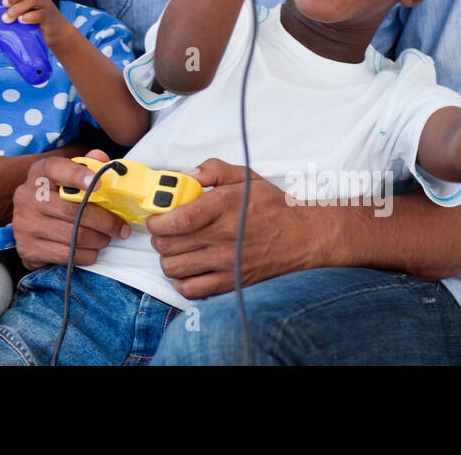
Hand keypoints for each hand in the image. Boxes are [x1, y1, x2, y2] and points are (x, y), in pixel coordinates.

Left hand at [0, 0, 70, 48]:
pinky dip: (28, 17)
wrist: (54, 29)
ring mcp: (44, 3)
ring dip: (17, 8)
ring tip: (6, 18)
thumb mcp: (19, 3)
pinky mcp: (47, 17)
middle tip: (4, 3)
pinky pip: (39, 14)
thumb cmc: (31, 14)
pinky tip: (21, 21)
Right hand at [10, 151, 130, 269]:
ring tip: (107, 238)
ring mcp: (25, 224)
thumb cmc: (54, 198)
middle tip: (120, 228)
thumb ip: (86, 165)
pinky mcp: (28, 248)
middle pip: (72, 210)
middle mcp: (27, 197)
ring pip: (72, 235)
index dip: (78, 175)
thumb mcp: (66, 177)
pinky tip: (93, 250)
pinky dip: (86, 255)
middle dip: (104, 221)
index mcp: (38, 174)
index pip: (55, 168)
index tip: (100, 185)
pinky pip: (66, 255)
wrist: (27, 227)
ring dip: (98, 240)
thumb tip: (101, 158)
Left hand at [145, 158, 320, 298]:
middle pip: (169, 246)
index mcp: (225, 206)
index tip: (155, 219)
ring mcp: (227, 263)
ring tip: (175, 250)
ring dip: (167, 259)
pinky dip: (182, 282)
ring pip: (174, 269)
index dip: (157, 221)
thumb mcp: (245, 176)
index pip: (177, 220)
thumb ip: (212, 170)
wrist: (306, 236)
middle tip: (164, 233)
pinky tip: (187, 270)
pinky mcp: (232, 283)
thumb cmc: (273, 206)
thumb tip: (185, 176)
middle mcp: (224, 237)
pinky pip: (191, 290)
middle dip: (159, 238)